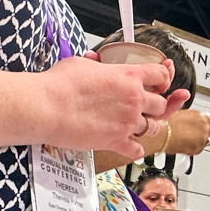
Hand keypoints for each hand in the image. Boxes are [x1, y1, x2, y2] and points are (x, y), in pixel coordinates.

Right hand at [40, 55, 189, 157]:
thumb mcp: (82, 63)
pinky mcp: (116, 141)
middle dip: (155, 106)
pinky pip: (137, 150)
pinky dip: (135, 149)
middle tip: (145, 107)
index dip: (162, 79)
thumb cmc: (60, 84)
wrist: (47, 106)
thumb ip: (97, 65)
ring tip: (135, 125)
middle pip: (160, 105)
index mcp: (128, 76)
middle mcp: (133, 99)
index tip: (158, 83)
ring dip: (146, 127)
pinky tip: (130, 146)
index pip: (160, 75)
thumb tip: (95, 60)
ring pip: (153, 128)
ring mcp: (127, 122)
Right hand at [163, 108, 209, 155]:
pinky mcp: (199, 147)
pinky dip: (192, 150)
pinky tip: (183, 147)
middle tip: (189, 137)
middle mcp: (204, 124)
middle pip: (207, 132)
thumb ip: (189, 119)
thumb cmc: (166, 123)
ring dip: (195, 143)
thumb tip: (188, 122)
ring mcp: (203, 136)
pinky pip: (198, 150)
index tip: (197, 128)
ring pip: (203, 142)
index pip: (209, 121)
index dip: (202, 126)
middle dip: (199, 135)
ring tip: (184, 142)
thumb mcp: (179, 115)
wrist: (162, 133)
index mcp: (200, 115)